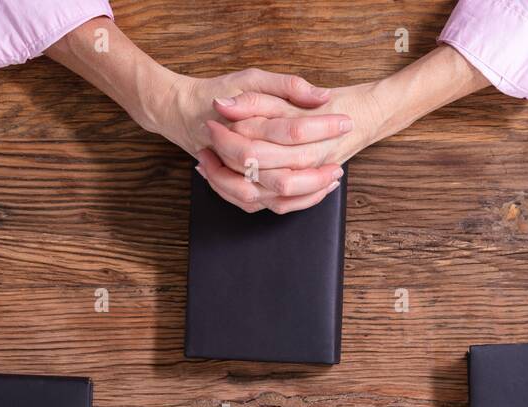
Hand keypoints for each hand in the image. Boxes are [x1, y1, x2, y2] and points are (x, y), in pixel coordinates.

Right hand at [158, 69, 352, 213]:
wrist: (182, 113)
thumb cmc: (219, 93)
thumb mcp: (251, 78)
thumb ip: (286, 85)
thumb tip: (321, 96)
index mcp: (243, 127)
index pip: (291, 131)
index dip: (322, 127)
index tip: (345, 122)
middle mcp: (237, 158)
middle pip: (284, 176)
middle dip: (318, 171)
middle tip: (342, 161)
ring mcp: (235, 179)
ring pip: (277, 198)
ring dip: (310, 192)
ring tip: (334, 177)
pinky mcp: (238, 193)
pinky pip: (269, 206)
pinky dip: (295, 202)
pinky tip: (316, 191)